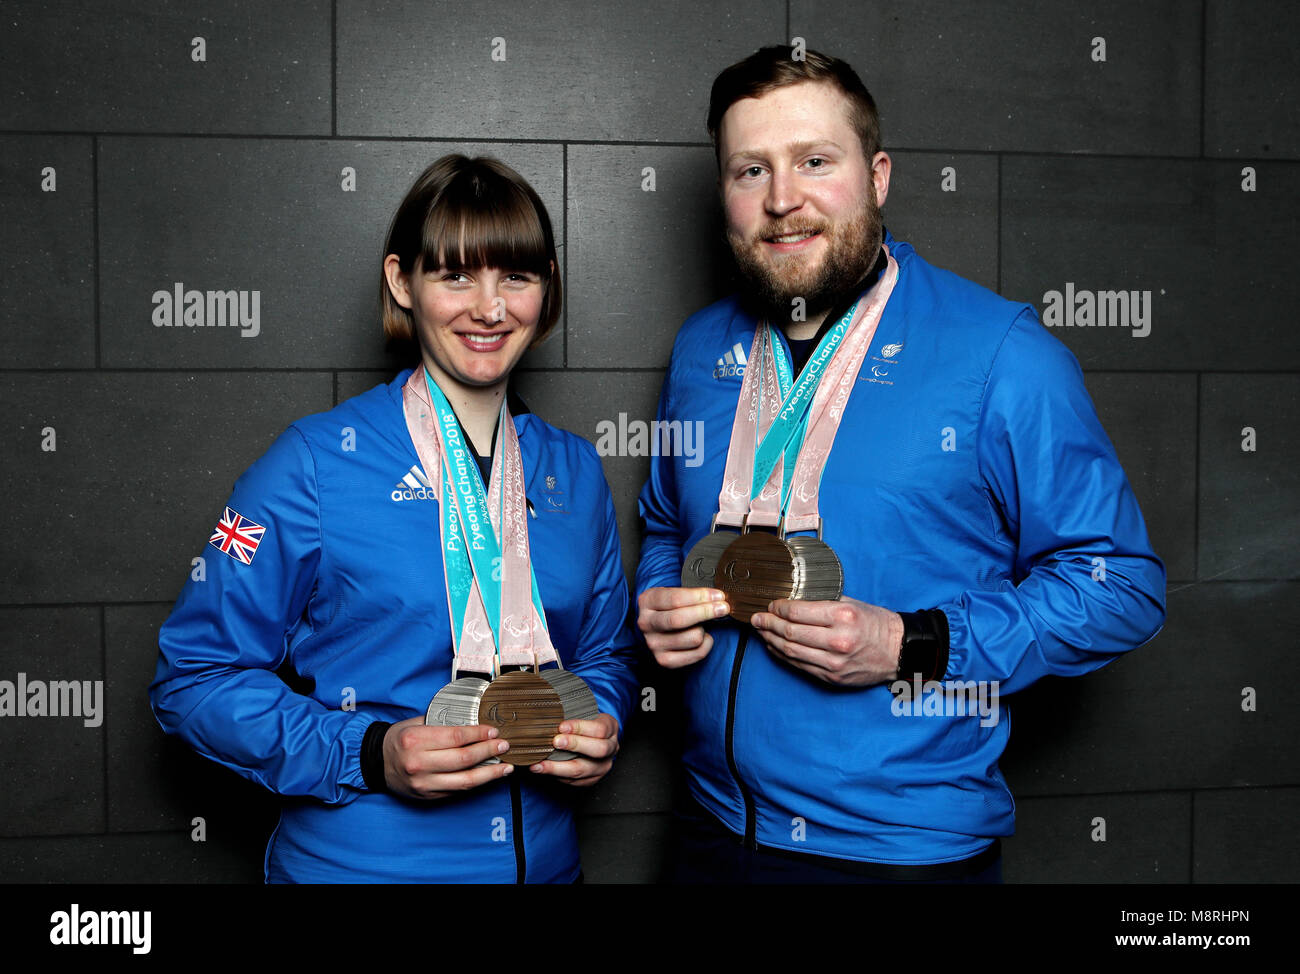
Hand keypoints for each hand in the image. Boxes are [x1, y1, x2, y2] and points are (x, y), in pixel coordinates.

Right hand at [382, 717, 513, 798]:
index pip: (456, 736)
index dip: (479, 734)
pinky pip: (457, 790)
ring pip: (464, 780)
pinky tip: (488, 776)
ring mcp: (423, 783)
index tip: (494, 731)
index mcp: (415, 740)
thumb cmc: (399, 739)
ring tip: (505, 767)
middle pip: (463, 759)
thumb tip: (474, 720)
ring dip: (489, 774)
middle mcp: (418, 763)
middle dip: (488, 751)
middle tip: (504, 745)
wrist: (376, 763)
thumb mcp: (415, 723)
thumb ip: (442, 723)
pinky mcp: (427, 796)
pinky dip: (476, 784)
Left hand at [529, 714, 620, 786]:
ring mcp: (603, 766)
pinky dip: (557, 776)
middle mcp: (611, 748)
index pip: (600, 729)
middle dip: (574, 745)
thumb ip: (571, 714)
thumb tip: (547, 715)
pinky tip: (544, 770)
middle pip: (598, 750)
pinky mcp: (593, 779)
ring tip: (540, 764)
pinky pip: (576, 781)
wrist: (592, 738)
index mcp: (611, 728)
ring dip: (558, 768)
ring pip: (583, 770)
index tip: (561, 726)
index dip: (580, 728)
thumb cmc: (584, 723)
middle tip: (555, 742)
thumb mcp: (584, 713)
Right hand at [636, 586, 729, 667]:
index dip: (700, 597)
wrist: (656, 624)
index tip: (719, 595)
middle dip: (706, 612)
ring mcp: (654, 644)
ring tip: (701, 625)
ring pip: (693, 637)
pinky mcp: (664, 660)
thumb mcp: (673, 593)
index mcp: (647, 601)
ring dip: (703, 629)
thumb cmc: (670, 607)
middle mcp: (646, 623)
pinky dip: (706, 644)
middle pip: (680, 620)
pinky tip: (703, 637)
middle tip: (723, 608)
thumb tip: (719, 598)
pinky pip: (697, 653)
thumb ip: (692, 594)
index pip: (675, 599)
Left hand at [750, 596, 904, 686]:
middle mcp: (838, 640)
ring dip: (771, 640)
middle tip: (756, 618)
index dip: (778, 608)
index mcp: (843, 616)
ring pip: (791, 651)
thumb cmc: (876, 624)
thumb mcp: (852, 603)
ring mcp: (834, 662)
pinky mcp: (832, 678)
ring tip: (761, 631)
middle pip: (790, 632)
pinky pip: (800, 665)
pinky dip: (783, 655)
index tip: (770, 604)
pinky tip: (775, 646)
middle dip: (768, 624)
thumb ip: (823, 601)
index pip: (798, 613)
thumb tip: (792, 598)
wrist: (898, 651)